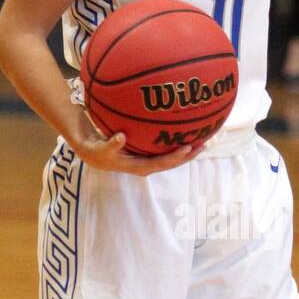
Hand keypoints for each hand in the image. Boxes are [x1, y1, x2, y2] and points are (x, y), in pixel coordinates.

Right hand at [70, 119, 197, 175]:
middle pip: (172, 162)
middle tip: (204, 144)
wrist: (94, 154)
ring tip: (203, 139)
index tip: (188, 147)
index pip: (161, 163)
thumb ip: (110, 146)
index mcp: (139, 167)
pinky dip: (176, 142)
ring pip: (171, 157)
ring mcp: (148, 160)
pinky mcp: (147, 154)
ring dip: (187, 150)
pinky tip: (186, 131)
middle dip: (188, 155)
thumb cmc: (98, 150)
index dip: (175, 157)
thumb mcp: (100, 149)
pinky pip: (165, 149)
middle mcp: (147, 165)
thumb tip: (121, 137)